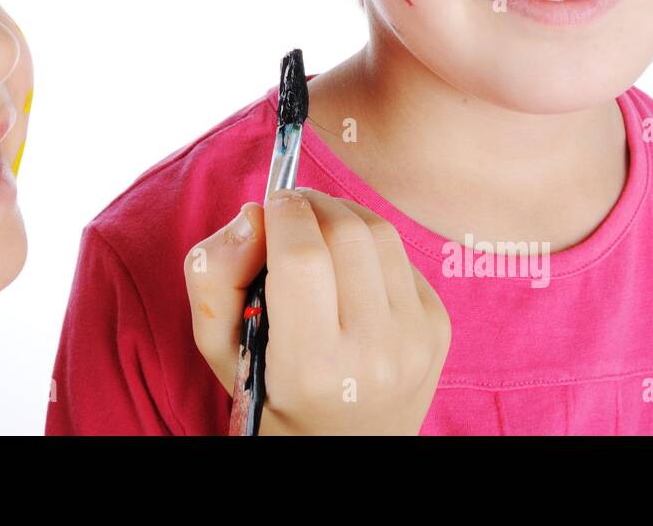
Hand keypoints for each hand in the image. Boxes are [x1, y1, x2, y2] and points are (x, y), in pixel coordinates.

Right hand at [184, 187, 449, 433]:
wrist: (347, 448)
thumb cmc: (272, 395)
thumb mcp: (218, 350)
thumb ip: (213, 277)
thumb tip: (253, 214)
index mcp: (311, 367)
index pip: (302, 256)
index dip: (283, 212)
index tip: (269, 203)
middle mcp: (373, 355)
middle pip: (345, 232)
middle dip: (311, 205)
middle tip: (289, 211)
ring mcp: (415, 341)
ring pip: (380, 232)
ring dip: (342, 215)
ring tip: (316, 230)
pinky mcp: (439, 326)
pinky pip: (402, 256)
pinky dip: (370, 246)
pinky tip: (349, 270)